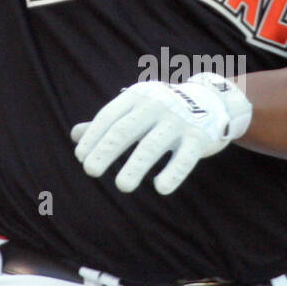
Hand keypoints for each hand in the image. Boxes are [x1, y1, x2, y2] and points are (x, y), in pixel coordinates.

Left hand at [71, 73, 251, 194]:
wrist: (212, 100)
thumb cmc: (163, 109)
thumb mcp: (135, 109)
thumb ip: (106, 122)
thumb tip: (74, 136)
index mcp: (137, 97)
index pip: (109, 117)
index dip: (93, 137)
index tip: (82, 158)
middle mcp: (155, 105)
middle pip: (125, 129)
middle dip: (106, 150)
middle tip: (90, 171)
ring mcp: (178, 120)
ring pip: (152, 145)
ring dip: (135, 166)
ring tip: (122, 186)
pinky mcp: (199, 136)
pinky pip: (185, 157)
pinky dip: (173, 172)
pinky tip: (160, 188)